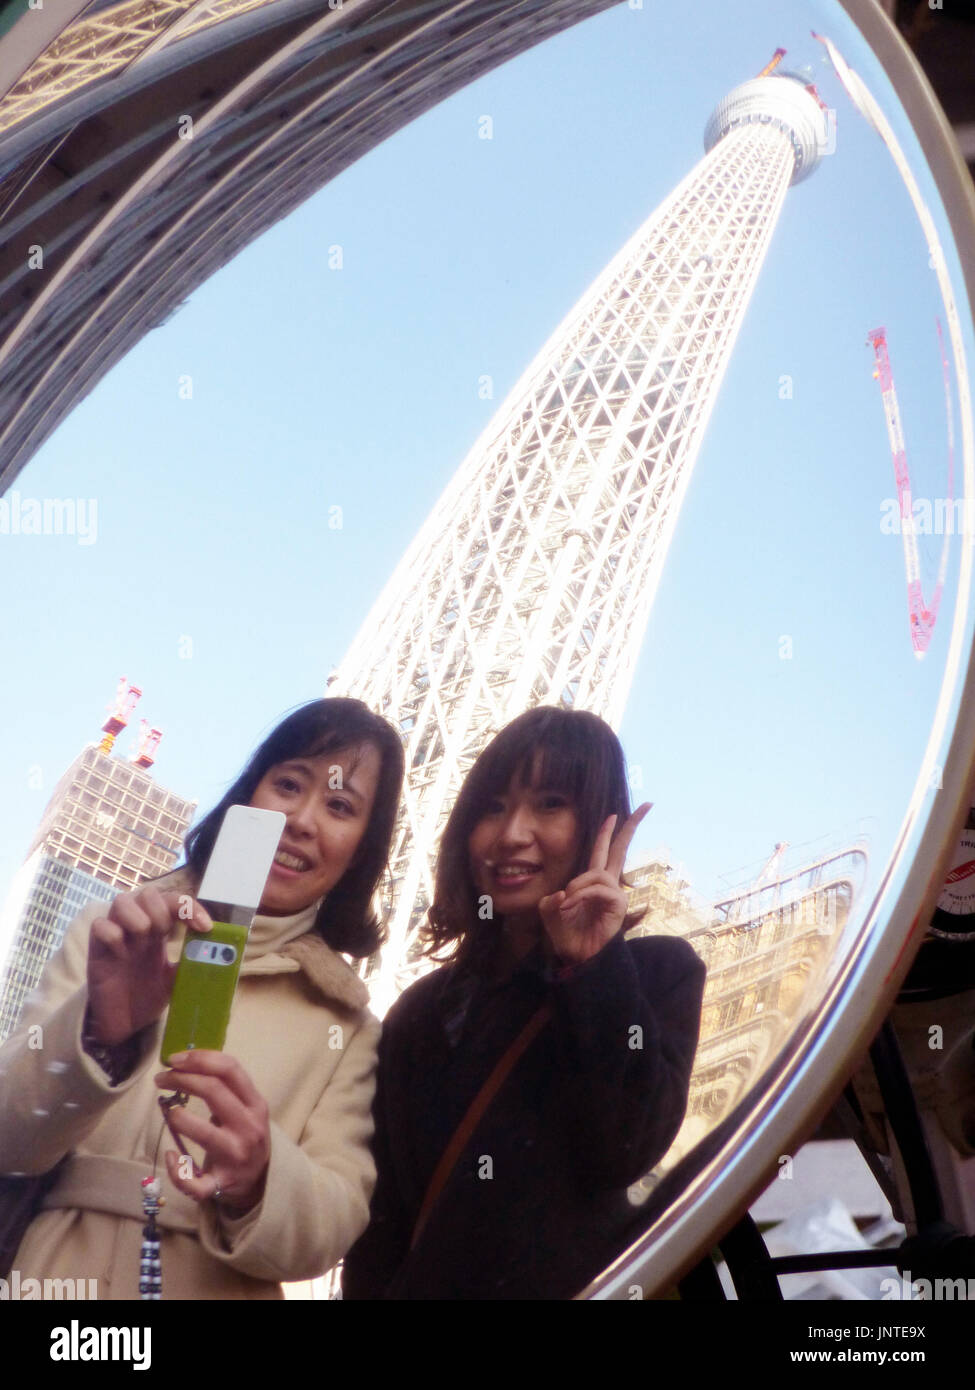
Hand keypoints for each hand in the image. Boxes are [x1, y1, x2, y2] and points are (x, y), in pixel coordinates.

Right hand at [87, 888, 211, 1045]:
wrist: (122, 1024)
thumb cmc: (147, 996)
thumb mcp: (176, 980)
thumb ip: (193, 964)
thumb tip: (222, 955)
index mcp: (159, 930)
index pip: (174, 902)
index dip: (190, 907)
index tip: (205, 927)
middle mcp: (137, 927)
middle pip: (147, 893)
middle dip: (161, 910)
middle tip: (164, 933)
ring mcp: (116, 936)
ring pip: (122, 900)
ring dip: (137, 916)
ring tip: (143, 938)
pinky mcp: (96, 950)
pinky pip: (99, 926)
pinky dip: (113, 933)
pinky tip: (121, 952)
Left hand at [155, 1050, 270, 1214]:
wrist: (258, 1180)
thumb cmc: (244, 1135)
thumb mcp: (246, 1108)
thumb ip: (225, 1088)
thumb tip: (185, 1064)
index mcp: (255, 1104)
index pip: (230, 1070)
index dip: (200, 1059)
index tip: (175, 1059)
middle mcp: (249, 1127)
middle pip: (213, 1091)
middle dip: (181, 1079)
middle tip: (161, 1079)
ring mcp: (236, 1156)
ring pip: (203, 1132)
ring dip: (178, 1117)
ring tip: (169, 1113)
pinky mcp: (221, 1183)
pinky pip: (193, 1180)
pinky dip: (176, 1169)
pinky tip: (170, 1156)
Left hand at [539, 803, 652, 964]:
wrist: (577, 956)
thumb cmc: (566, 933)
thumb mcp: (550, 911)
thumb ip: (551, 898)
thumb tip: (563, 892)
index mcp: (593, 881)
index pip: (603, 851)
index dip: (608, 832)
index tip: (616, 813)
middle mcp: (608, 883)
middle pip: (620, 848)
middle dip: (631, 826)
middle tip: (647, 805)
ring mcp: (615, 893)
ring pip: (595, 875)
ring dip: (576, 888)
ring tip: (566, 904)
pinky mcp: (618, 904)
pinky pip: (596, 889)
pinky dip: (580, 895)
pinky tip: (571, 904)